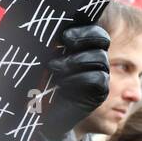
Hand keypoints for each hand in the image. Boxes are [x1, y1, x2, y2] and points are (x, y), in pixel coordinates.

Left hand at [36, 24, 108, 140]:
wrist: (40, 116)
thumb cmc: (39, 82)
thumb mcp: (45, 58)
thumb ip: (55, 42)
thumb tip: (55, 23)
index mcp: (84, 47)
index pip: (95, 30)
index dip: (84, 28)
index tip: (63, 34)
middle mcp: (96, 59)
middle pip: (102, 39)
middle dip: (84, 37)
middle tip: (64, 41)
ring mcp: (101, 76)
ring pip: (100, 58)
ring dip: (75, 60)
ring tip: (53, 67)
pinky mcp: (101, 93)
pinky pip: (99, 78)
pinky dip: (80, 78)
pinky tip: (62, 83)